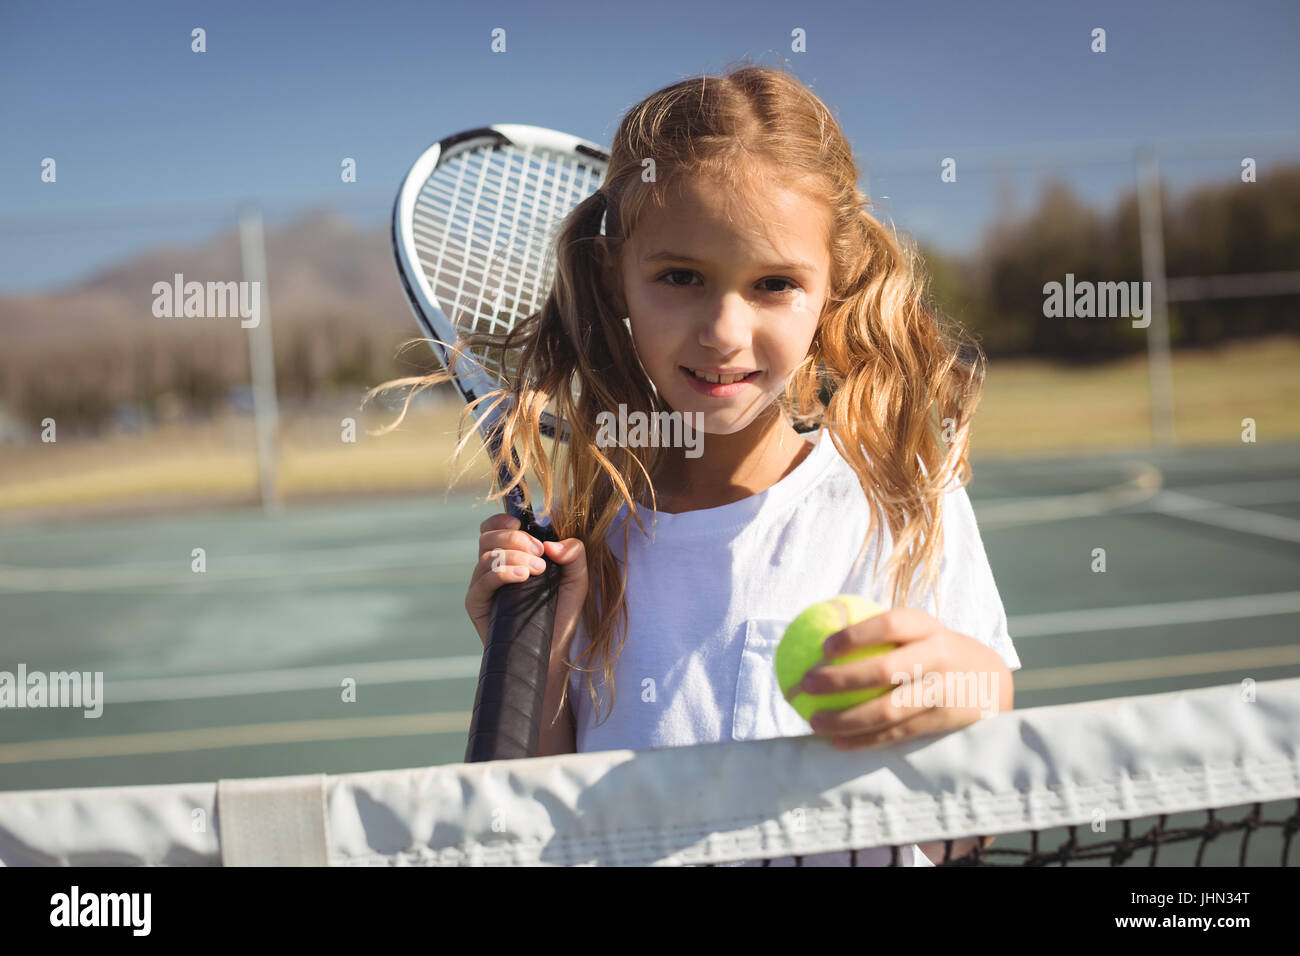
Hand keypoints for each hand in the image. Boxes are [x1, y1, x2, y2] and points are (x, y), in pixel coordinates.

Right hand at [465, 513, 587, 657]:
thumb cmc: (561, 614)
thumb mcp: (576, 580)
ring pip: (486, 556)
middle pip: (488, 537)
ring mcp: (483, 585)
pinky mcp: (477, 603)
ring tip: (537, 570)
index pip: (494, 528)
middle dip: (515, 539)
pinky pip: (482, 580)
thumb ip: (574, 555)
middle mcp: (492, 567)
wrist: (552, 651)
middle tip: (539, 552)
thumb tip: (555, 543)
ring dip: (513, 556)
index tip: (521, 524)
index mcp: (510, 556)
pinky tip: (522, 576)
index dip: (502, 520)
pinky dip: (502, 572)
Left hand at [798, 607, 1012, 749]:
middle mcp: (939, 657)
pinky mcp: (942, 722)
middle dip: (840, 679)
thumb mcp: (918, 631)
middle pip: (885, 670)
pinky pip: (897, 734)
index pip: (891, 624)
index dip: (856, 635)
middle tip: (805, 684)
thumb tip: (813, 632)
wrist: (991, 681)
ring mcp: (943, 691)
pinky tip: (837, 742)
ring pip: (889, 709)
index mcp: (928, 627)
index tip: (823, 647)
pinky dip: (865, 740)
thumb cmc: (933, 650)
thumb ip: (878, 631)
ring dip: (847, 719)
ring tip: (814, 722)